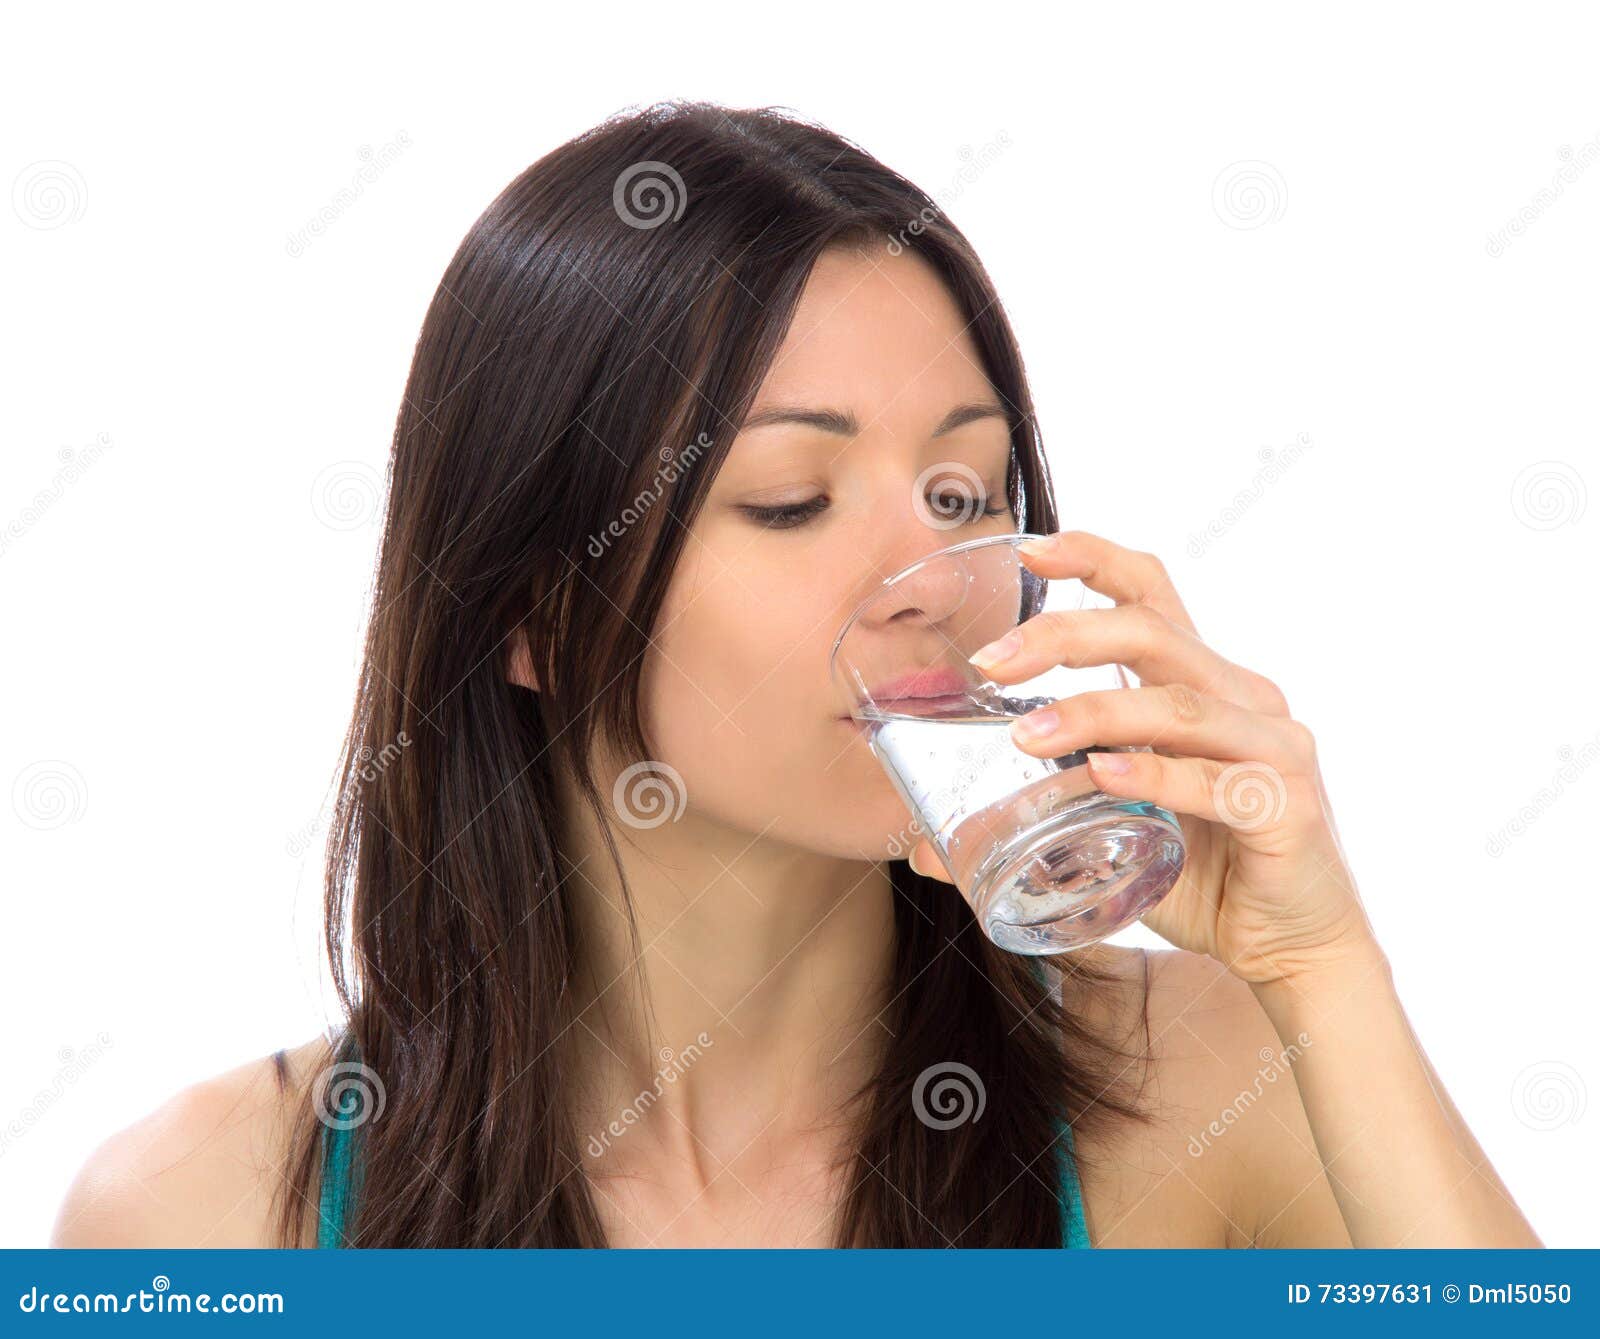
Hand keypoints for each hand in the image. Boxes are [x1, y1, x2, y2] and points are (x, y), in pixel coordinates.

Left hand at [907, 529, 1379, 987]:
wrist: (1294, 947)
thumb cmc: (1202, 875)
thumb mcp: (1114, 831)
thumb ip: (1039, 818)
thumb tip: (923, 845)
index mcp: (1204, 683)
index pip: (1152, 594)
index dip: (1095, 559)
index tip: (1028, 550)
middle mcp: (1245, 698)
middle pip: (1153, 633)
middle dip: (1064, 636)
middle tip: (990, 662)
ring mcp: (1274, 749)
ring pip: (1177, 707)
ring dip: (1093, 713)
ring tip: (1025, 737)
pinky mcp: (1288, 809)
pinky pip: (1216, 783)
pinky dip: (1156, 777)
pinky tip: (1104, 777)